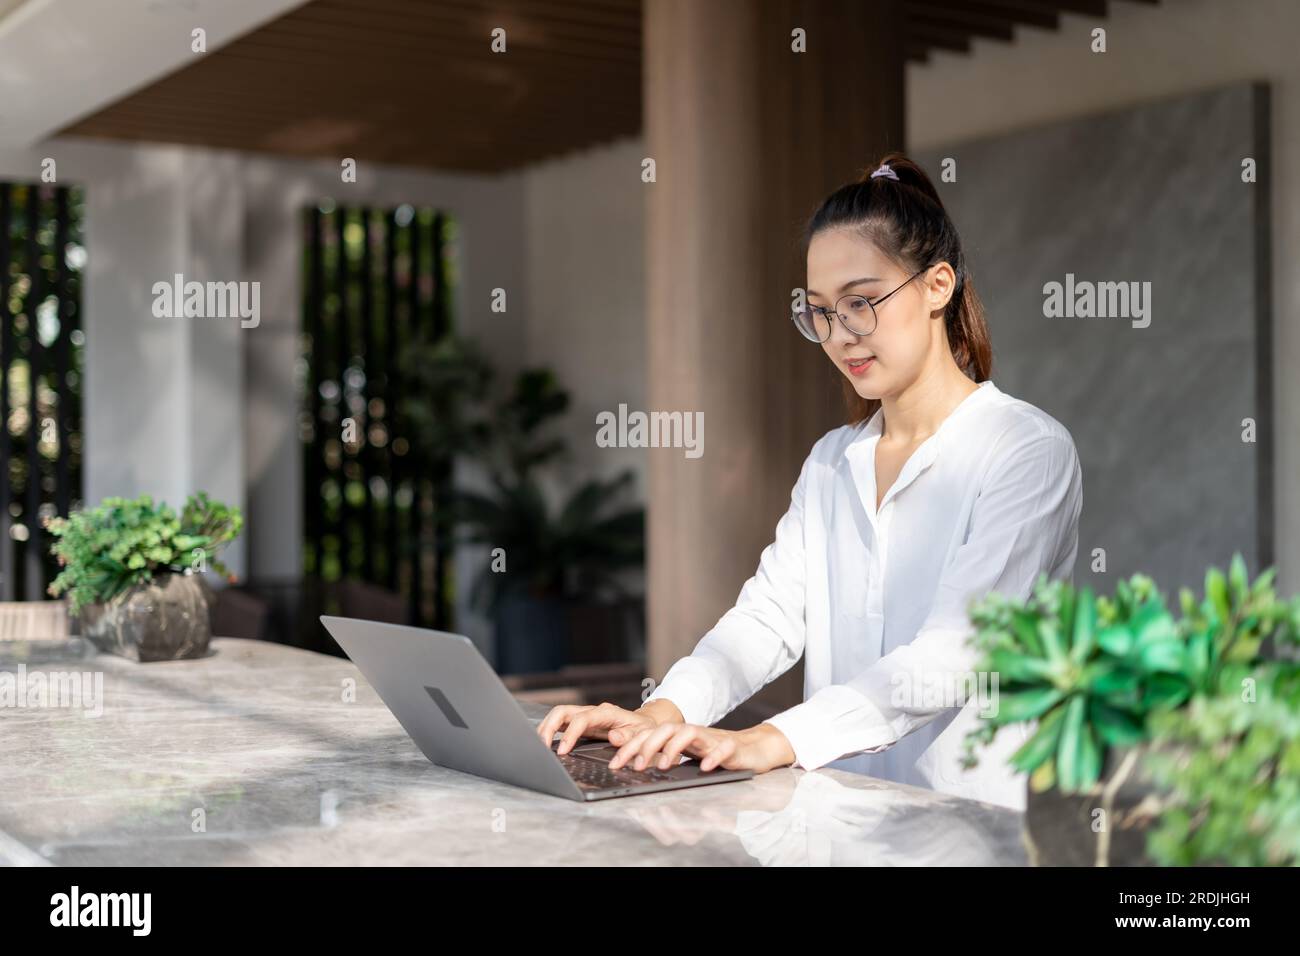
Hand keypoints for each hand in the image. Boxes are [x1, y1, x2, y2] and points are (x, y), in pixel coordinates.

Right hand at [536, 699, 679, 754]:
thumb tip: (614, 737)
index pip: (582, 719)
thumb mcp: (642, 734)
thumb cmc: (643, 730)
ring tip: (538, 748)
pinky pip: (560, 723)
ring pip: (558, 715)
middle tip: (541, 748)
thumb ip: (629, 737)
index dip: (570, 734)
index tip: (563, 751)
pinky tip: (544, 745)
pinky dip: (549, 732)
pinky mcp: (579, 723)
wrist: (644, 724)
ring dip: (545, 729)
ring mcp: (584, 715)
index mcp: (606, 713)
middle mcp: (592, 711)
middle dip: (549, 727)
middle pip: (563, 711)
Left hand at [608, 722, 796, 774]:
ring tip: (663, 766)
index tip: (614, 764)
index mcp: (677, 737)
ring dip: (673, 747)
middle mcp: (692, 734)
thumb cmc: (715, 755)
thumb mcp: (686, 757)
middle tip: (635, 767)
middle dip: (646, 745)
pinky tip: (705, 768)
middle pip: (664, 729)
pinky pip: (723, 748)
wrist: (751, 750)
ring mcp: (711, 739)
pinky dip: (714, 757)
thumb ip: (663, 758)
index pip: (649, 735)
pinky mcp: (732, 748)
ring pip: (689, 732)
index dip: (630, 747)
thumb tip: (632, 766)